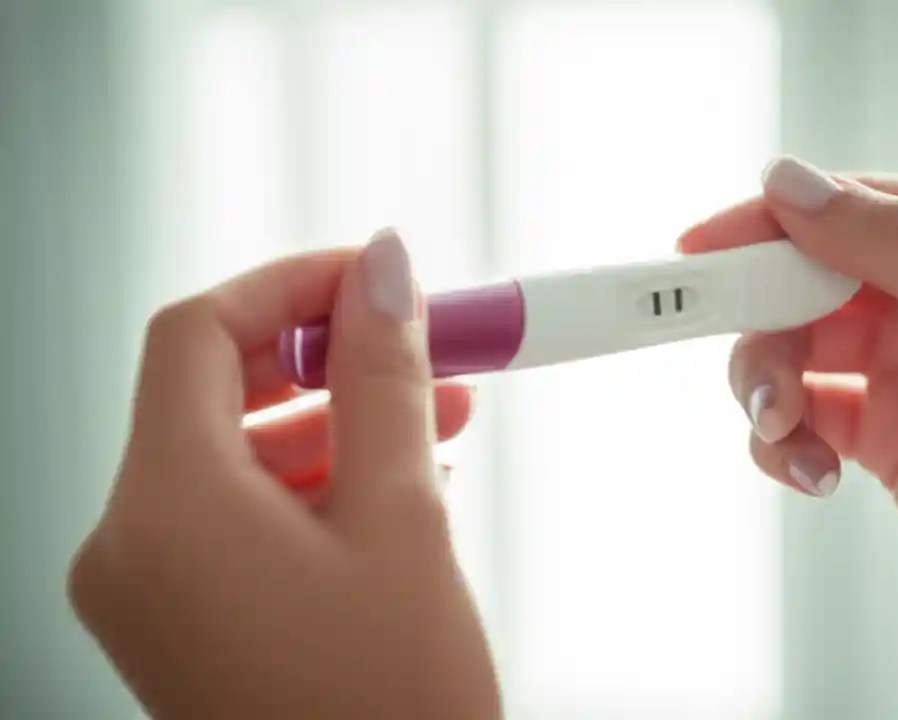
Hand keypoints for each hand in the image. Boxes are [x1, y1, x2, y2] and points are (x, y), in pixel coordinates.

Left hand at [67, 230, 499, 717]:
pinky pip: (237, 515)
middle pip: (212, 390)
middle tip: (424, 338)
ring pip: (235, 455)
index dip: (290, 285)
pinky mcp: (184, 621)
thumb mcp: (402, 520)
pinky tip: (395, 480)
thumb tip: (379, 270)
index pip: (197, 335)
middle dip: (327, 355)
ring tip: (441, 414)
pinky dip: (313, 481)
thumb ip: (384, 377)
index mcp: (165, 511)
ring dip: (335, 420)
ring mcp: (151, 590)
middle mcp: (131, 545)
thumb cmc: (390, 711)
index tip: (374, 274)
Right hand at [680, 157, 897, 717]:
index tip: (700, 251)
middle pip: (811, 280)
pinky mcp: (888, 439)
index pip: (857, 208)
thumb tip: (791, 182)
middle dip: (765, 322)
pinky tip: (813, 474)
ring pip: (796, 351)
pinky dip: (786, 443)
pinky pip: (805, 419)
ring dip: (770, 388)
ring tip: (786, 433)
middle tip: (754, 373)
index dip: (772, 223)